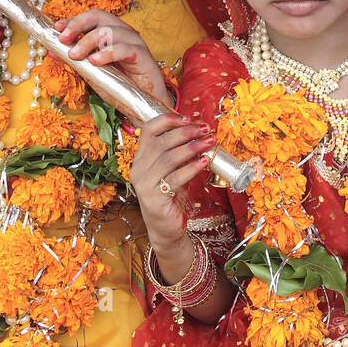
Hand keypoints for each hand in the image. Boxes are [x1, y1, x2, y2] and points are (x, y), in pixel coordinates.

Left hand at [56, 11, 169, 105]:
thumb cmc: (120, 86)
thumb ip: (75, 61)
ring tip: (75, 55)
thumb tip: (52, 51)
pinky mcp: (143, 56)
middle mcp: (122, 33)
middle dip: (78, 24)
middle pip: (100, 16)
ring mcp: (134, 43)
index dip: (73, 20)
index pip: (90, 18)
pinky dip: (108, 53)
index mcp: (110, 34)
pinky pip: (125, 48)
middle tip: (63, 39)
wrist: (143, 105)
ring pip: (110, 30)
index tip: (56, 28)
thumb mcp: (92, 73)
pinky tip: (95, 62)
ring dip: (88, 41)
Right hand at [129, 112, 215, 250]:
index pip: (148, 130)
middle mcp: (138, 169)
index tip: (188, 118)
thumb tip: (200, 131)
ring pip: (168, 158)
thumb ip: (179, 152)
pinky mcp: (154, 199)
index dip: (167, 120)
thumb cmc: (170, 195)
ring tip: (209, 142)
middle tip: (205, 129)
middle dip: (185, 132)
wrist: (165, 228)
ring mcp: (144, 185)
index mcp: (140, 158)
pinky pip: (175, 178)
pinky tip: (204, 162)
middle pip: (161, 142)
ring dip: (192, 148)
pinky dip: (191, 168)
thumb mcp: (173, 169)